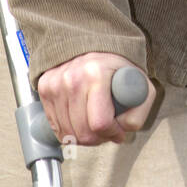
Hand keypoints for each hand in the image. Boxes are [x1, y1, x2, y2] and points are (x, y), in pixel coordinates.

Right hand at [36, 52, 155, 147]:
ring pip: (66, 133)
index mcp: (97, 74)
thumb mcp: (141, 86)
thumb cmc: (118, 69)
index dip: (112, 134)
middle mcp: (72, 78)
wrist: (95, 48)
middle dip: (98, 139)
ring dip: (82, 136)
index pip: (99, 123)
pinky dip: (68, 130)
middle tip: (106, 131)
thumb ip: (137, 113)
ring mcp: (55, 83)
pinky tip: (80, 119)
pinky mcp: (45, 87)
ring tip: (94, 124)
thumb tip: (122, 131)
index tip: (118, 132)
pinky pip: (55, 126)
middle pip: (81, 132)